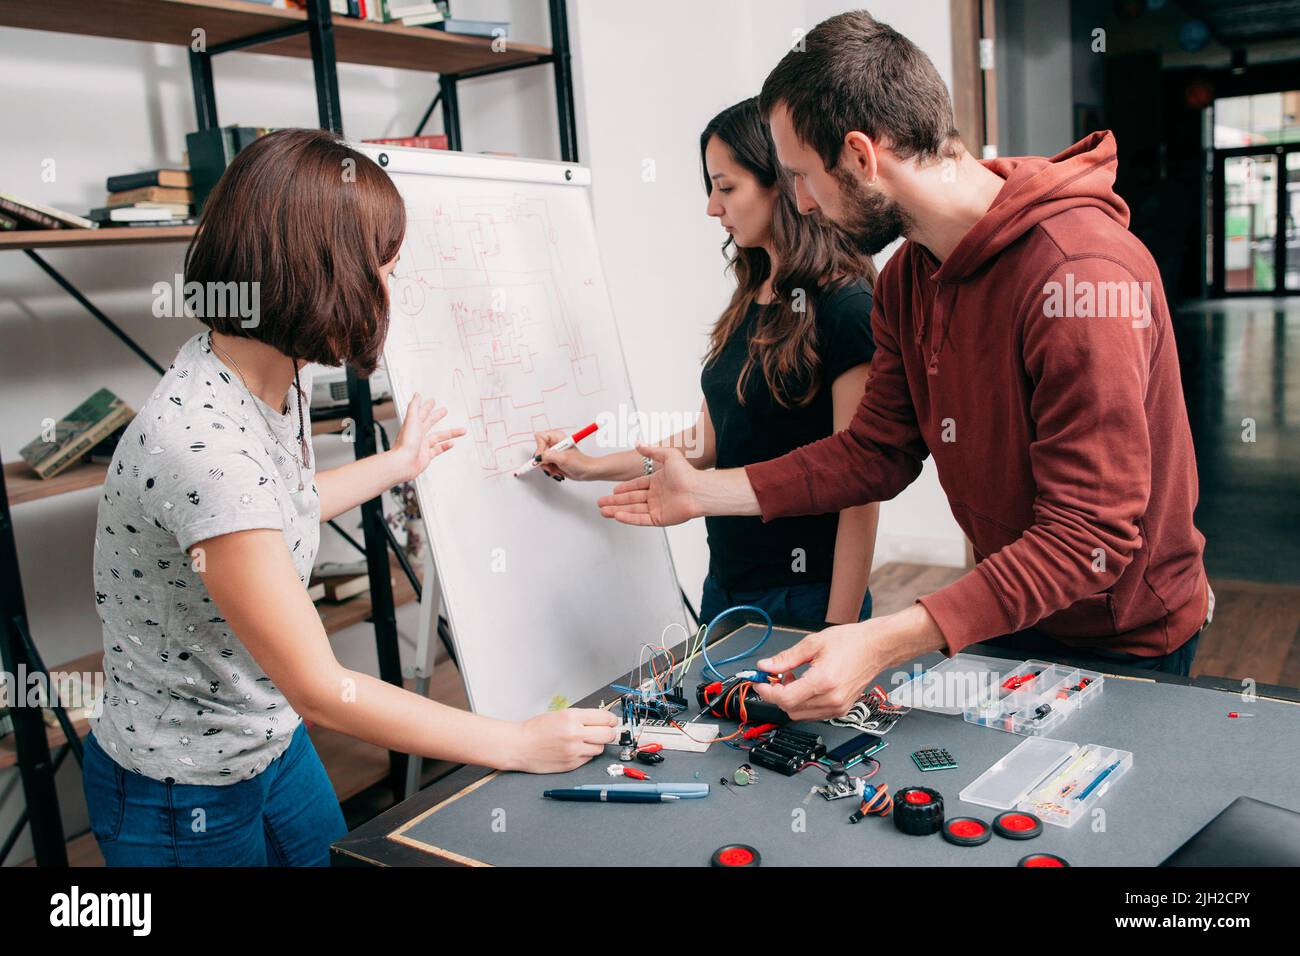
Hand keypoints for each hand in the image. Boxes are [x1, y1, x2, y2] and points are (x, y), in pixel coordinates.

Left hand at [390, 394, 466, 482]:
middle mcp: (417, 434)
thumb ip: (414, 406)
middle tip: (445, 411)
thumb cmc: (406, 442)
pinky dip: (446, 446)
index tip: (432, 401)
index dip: (427, 407)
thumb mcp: (411, 419)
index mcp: (413, 425)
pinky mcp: (426, 456)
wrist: (403, 462)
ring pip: (439, 437)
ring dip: (450, 433)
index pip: (421, 413)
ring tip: (462, 430)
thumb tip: (416, 395)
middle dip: (437, 416)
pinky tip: (452, 443)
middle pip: (429, 423)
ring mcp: (422, 445)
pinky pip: (438, 449)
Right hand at [511, 707, 619, 773]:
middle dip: (609, 733)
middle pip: (608, 734)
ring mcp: (573, 751)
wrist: (519, 746)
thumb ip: (581, 717)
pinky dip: (586, 754)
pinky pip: (588, 758)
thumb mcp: (559, 715)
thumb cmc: (536, 729)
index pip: (605, 718)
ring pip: (600, 748)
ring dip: (596, 744)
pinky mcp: (571, 764)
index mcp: (571, 717)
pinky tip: (575, 749)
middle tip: (605, 731)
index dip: (611, 720)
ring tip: (585, 741)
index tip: (612, 721)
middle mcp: (574, 734)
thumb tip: (602, 719)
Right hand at [533, 428, 596, 480]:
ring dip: (547, 467)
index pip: (540, 437)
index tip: (543, 457)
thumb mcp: (562, 458)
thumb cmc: (580, 463)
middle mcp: (554, 443)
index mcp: (557, 437)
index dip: (540, 448)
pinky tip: (557, 471)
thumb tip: (537, 458)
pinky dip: (549, 470)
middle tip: (550, 465)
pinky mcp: (553, 460)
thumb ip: (548, 456)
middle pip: (538, 450)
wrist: (586, 471)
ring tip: (556, 470)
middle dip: (543, 461)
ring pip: (540, 459)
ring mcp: (553, 452)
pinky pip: (544, 465)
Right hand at [596, 444, 698, 526]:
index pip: (636, 486)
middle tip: (601, 502)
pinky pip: (640, 519)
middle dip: (615, 501)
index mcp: (657, 482)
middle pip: (631, 499)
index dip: (624, 488)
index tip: (613, 489)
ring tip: (603, 511)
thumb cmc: (687, 473)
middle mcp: (656, 496)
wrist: (697, 490)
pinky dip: (628, 518)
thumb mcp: (668, 455)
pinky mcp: (659, 519)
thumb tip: (638, 443)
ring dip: (617, 510)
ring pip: (632, 510)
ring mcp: (657, 508)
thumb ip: (651, 450)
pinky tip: (617, 516)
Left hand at [749, 622, 881, 720]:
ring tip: (793, 678)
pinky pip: (813, 714)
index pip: (785, 698)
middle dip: (777, 694)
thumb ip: (786, 658)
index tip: (758, 683)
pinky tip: (805, 685)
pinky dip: (802, 703)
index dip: (767, 692)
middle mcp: (831, 699)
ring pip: (800, 714)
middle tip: (775, 676)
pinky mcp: (841, 710)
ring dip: (789, 699)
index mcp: (823, 681)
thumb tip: (765, 666)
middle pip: (790, 709)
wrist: (876, 648)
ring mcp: (837, 707)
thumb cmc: (851, 642)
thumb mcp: (813, 643)